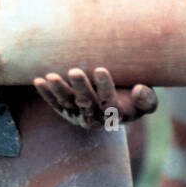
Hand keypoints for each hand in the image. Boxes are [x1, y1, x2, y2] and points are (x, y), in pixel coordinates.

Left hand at [34, 66, 156, 128]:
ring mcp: (77, 114)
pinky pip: (54, 103)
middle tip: (75, 70)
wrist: (117, 102)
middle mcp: (94, 117)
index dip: (105, 86)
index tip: (100, 69)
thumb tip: (139, 90)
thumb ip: (147, 100)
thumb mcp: (146, 102)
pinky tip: (38, 80)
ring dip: (58, 90)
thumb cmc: (134, 97)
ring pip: (67, 103)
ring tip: (51, 76)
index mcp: (115, 114)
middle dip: (80, 87)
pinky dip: (45, 93)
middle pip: (86, 103)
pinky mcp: (65, 110)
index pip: (109, 102)